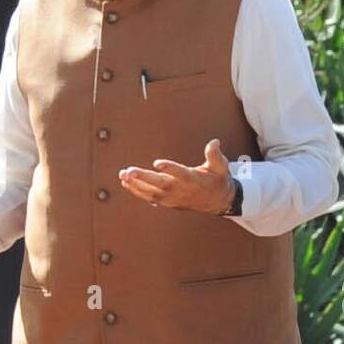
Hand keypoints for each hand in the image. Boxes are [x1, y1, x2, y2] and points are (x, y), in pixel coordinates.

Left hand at [119, 139, 235, 213]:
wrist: (217, 202)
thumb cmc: (217, 180)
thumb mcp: (221, 167)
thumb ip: (215, 154)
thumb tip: (215, 142)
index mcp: (194, 180)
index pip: (181, 174)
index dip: (169, 168)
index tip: (157, 163)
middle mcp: (182, 190)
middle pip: (160, 184)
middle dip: (144, 178)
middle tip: (128, 171)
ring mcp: (173, 198)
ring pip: (152, 193)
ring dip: (135, 184)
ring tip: (122, 174)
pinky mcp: (168, 202)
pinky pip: (150, 198)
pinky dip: (137, 191)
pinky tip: (125, 182)